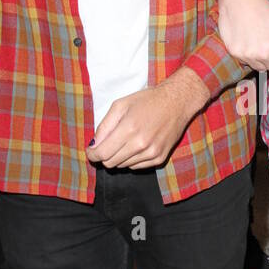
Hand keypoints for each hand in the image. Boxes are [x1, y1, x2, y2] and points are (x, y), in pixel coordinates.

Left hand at [86, 68, 210, 169]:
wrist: (177, 103)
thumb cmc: (147, 101)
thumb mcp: (120, 105)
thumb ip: (104, 126)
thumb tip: (94, 145)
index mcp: (128, 129)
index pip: (102, 154)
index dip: (92, 155)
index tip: (91, 152)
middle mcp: (140, 144)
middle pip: (110, 163)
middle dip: (104, 156)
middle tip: (107, 145)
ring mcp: (151, 153)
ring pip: (123, 166)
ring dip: (119, 156)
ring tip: (126, 140)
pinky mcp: (159, 159)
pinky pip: (136, 167)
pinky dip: (132, 159)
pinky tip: (137, 145)